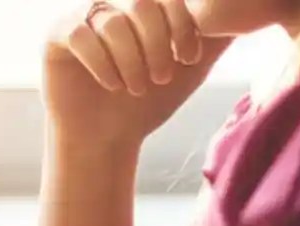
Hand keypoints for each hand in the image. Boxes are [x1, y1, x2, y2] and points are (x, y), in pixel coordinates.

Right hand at [43, 0, 231, 146]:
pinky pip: (80, 35)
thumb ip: (214, 36)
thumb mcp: (190, 67)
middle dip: (157, 42)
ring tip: (137, 87)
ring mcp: (82, 18)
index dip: (182, 24)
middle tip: (162, 77)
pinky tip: (112, 85)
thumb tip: (243, 11)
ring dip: (131, 59)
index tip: (189, 57)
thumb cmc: (147, 104)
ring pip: (113, 22)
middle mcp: (113, 5)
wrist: (106, 139)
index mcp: (143, 6)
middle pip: (141, 3)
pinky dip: (101, 62)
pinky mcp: (56, 36)